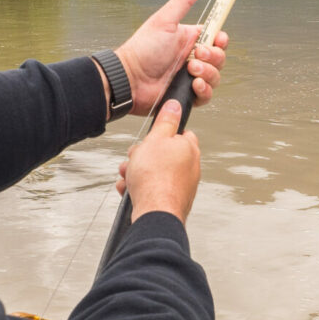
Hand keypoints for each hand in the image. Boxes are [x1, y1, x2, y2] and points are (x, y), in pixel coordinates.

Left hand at [114, 0, 228, 115]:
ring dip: (208, 73)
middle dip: (213, 57)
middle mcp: (192, 58)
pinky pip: (207, 95)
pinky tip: (194, 85)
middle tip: (196, 56)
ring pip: (216, 77)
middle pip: (220, 58)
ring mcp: (190, 77)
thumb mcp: (165, 21)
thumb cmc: (143, 48)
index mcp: (189, 40)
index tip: (218, 40)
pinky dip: (204, 90)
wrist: (130, 78)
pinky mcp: (187, 95)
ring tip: (191, 70)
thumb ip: (183, 1)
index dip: (221, 41)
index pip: (216, 39)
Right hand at [117, 99, 200, 221]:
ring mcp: (182, 186)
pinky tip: (130, 190)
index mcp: (189, 149)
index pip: (179, 133)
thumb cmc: (155, 178)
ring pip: (155, 172)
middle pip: (163, 154)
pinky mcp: (173, 200)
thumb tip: (175, 105)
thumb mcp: (155, 139)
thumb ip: (166, 121)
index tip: (149, 140)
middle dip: (143, 156)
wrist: (155, 214)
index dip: (160, 135)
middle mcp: (190, 167)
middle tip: (134, 159)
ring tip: (128, 176)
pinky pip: (153, 189)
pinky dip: (140, 188)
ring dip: (137, 172)